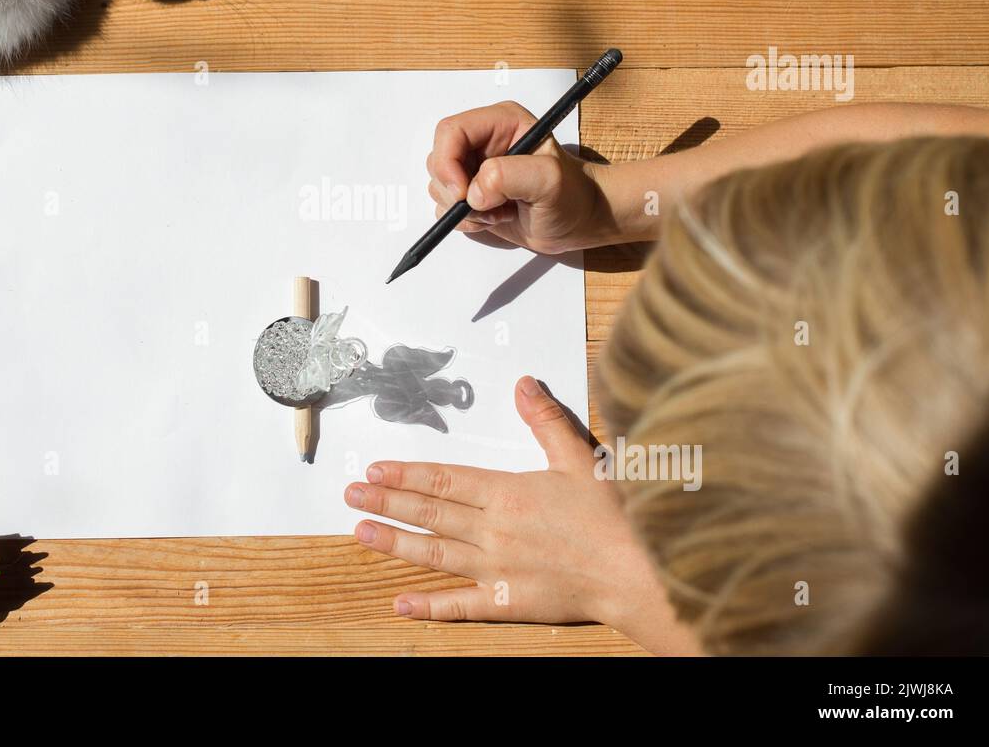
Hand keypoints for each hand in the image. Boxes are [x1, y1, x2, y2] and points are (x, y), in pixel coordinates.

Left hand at [345, 376, 700, 653]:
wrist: (639, 572)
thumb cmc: (614, 517)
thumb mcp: (580, 459)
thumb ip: (546, 421)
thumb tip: (523, 383)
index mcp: (508, 492)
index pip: (444, 480)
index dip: (406, 475)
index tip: (374, 470)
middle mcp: (493, 530)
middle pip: (430, 514)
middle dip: (386, 503)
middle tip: (349, 497)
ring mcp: (497, 570)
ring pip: (434, 555)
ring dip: (395, 543)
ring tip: (360, 533)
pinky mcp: (508, 603)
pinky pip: (460, 606)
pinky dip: (428, 606)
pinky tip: (399, 602)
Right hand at [426, 101, 617, 252]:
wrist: (580, 220)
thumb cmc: (573, 195)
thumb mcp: (549, 180)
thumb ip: (509, 176)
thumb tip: (474, 191)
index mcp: (500, 122)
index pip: (451, 131)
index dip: (447, 162)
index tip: (462, 192)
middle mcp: (483, 142)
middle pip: (439, 159)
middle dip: (457, 190)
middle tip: (488, 206)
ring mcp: (476, 169)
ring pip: (440, 186)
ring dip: (464, 209)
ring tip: (500, 212)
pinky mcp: (473, 194)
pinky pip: (446, 208)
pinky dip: (466, 221)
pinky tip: (495, 218)